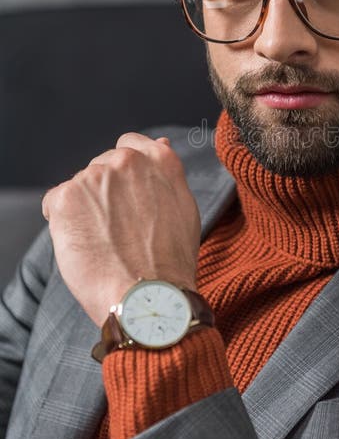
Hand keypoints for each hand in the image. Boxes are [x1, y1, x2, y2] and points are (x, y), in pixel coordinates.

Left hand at [42, 134, 200, 326]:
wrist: (149, 295)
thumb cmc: (170, 262)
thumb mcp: (183, 208)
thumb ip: (166, 173)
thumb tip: (161, 143)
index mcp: (160, 160)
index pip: (130, 146)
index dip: (123, 173)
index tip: (124, 195)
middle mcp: (128, 161)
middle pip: (101, 167)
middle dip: (103, 193)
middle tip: (117, 230)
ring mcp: (95, 177)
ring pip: (79, 187)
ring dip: (85, 209)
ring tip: (104, 243)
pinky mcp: (67, 197)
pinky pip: (54, 203)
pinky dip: (62, 223)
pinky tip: (84, 245)